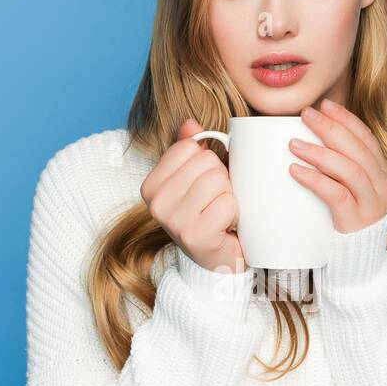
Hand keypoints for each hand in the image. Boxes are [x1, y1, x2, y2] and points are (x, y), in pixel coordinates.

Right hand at [140, 118, 246, 273]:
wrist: (218, 262)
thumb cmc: (208, 216)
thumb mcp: (195, 180)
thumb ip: (190, 150)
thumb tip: (190, 123)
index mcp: (151, 186)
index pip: (189, 147)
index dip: (207, 162)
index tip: (204, 186)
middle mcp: (156, 204)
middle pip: (206, 162)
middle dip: (221, 179)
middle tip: (215, 203)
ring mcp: (173, 221)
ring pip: (218, 180)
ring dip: (229, 196)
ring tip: (221, 214)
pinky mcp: (195, 236)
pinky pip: (228, 203)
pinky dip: (235, 213)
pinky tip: (226, 227)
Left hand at [287, 99, 386, 233]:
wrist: (358, 267)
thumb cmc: (346, 225)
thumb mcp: (349, 193)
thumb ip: (338, 171)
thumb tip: (304, 142)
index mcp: (382, 174)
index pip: (367, 138)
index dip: (346, 119)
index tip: (325, 105)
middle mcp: (382, 186)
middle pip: (357, 149)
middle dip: (331, 128)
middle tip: (306, 115)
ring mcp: (372, 204)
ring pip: (350, 169)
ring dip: (320, 152)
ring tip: (294, 144)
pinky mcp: (358, 222)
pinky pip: (337, 195)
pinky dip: (316, 179)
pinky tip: (296, 171)